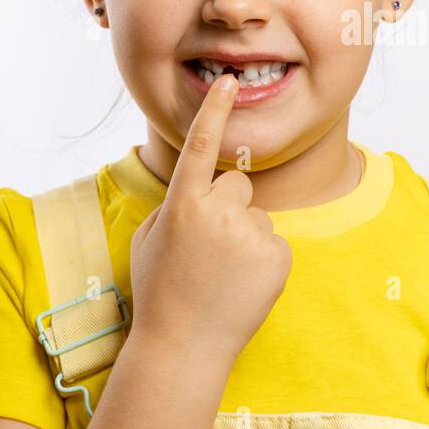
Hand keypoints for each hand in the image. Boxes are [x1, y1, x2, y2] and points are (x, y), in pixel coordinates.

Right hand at [127, 73, 291, 363]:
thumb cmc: (161, 292)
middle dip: (229, 208)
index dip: (214, 110)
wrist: (184, 346)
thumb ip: (175, 205)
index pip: (202, 145)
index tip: (227, 81)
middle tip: (211, 249)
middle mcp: (218, 212)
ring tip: (223, 275)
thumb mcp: (151, 240)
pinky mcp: (277, 255)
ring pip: (257, 217)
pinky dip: (263, 261)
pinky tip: (242, 285)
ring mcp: (250, 233)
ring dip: (245, 238)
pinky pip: (274, 244)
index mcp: (182, 204)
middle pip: (238, 185)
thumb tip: (199, 189)